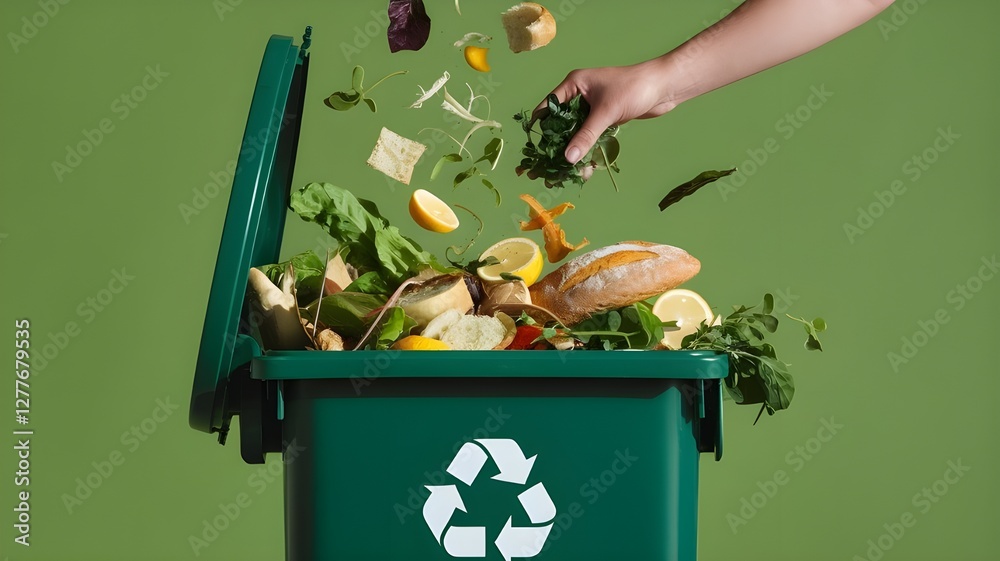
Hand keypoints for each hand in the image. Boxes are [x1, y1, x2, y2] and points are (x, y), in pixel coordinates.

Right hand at [535, 60, 675, 164]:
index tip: (535, 150)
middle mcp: (579, 95)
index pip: (548, 107)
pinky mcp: (605, 118)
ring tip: (566, 174)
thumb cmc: (635, 88)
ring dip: (573, 152)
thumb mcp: (607, 112)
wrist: (665, 86)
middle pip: (560, 124)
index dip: (540, 128)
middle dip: (556, 146)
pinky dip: (588, 150)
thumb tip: (568, 158)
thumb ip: (586, 135)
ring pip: (576, 133)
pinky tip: (587, 168)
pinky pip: (590, 137)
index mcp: (574, 85)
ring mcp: (592, 108)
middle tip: (546, 168)